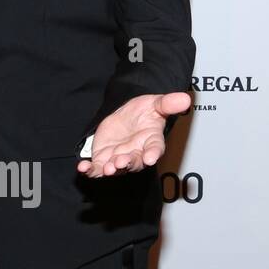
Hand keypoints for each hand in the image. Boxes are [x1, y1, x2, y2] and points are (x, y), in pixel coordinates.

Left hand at [76, 91, 190, 177]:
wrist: (125, 116)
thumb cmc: (144, 112)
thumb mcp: (155, 104)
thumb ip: (168, 103)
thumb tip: (186, 99)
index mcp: (152, 141)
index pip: (155, 149)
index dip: (153, 154)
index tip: (151, 158)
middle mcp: (137, 154)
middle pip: (134, 162)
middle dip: (128, 163)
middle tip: (121, 162)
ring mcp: (119, 158)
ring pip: (116, 168)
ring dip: (110, 170)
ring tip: (106, 168)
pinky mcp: (103, 160)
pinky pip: (96, 168)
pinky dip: (90, 170)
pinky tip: (82, 168)